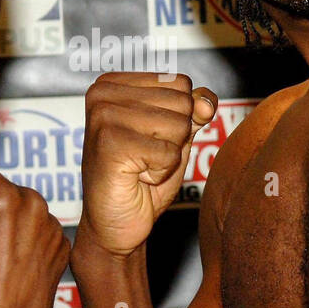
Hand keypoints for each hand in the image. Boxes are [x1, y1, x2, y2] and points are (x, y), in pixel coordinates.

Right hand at [76, 73, 216, 258]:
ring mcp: (103, 116)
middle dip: (174, 138)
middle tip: (143, 157)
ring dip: (167, 156)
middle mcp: (103, 93)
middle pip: (181, 102)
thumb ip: (193, 111)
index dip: (179, 117)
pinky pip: (168, 153)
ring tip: (139, 166)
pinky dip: (160, 172)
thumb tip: (205, 101)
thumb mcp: (175, 137)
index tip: (149, 139)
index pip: (181, 83)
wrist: (115, 224)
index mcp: (114, 83)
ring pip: (178, 126)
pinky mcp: (110, 143)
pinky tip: (135, 177)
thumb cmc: (141, 180)